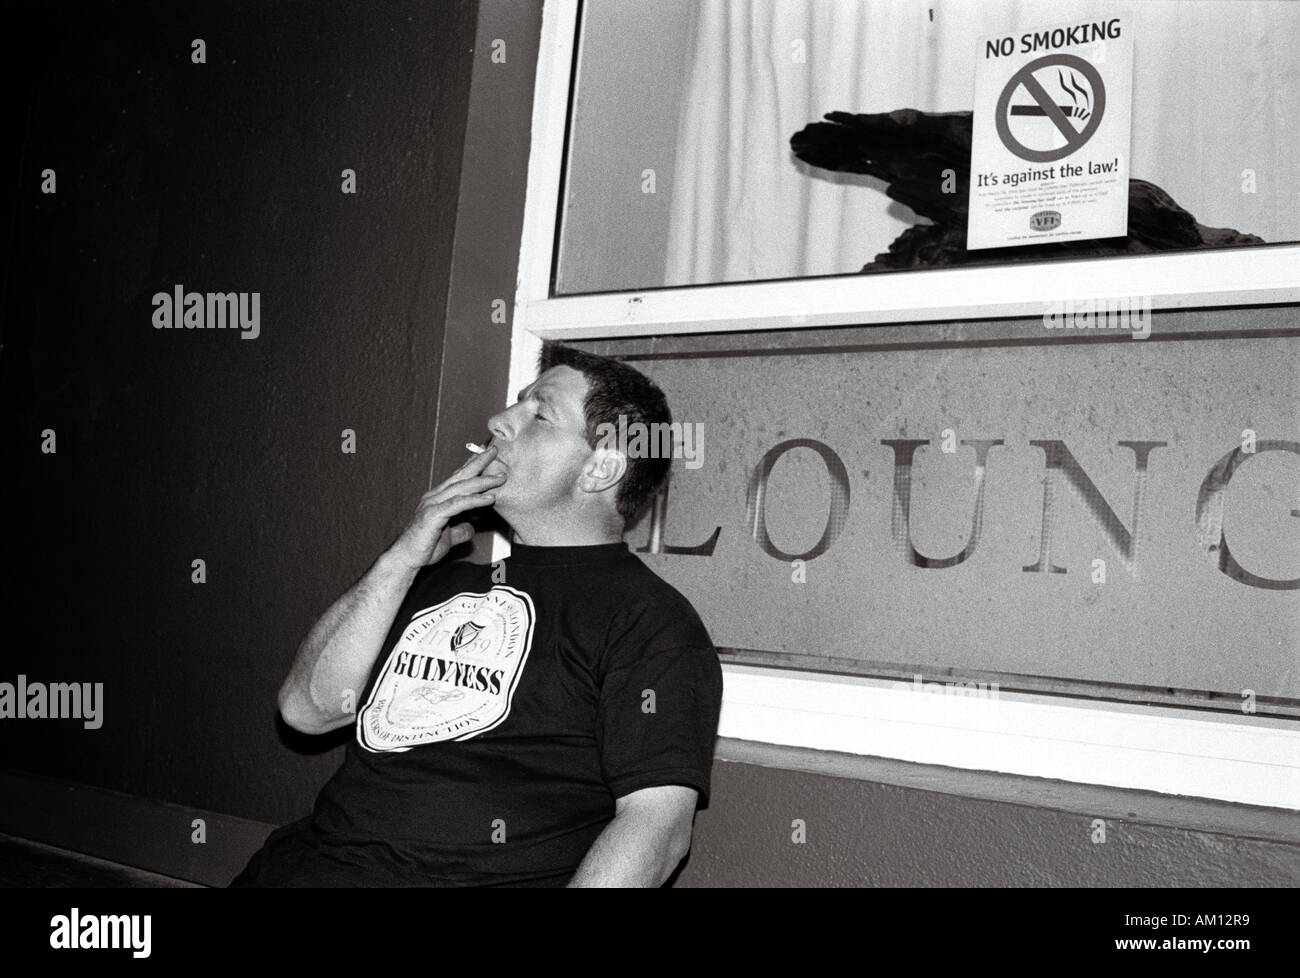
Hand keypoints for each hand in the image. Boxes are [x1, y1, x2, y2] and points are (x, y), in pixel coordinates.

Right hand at [385, 446, 505, 570]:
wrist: (406, 559)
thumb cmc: (423, 548)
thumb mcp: (448, 538)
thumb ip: (460, 530)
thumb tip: (471, 527)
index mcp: (437, 499)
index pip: (457, 478)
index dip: (472, 465)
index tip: (486, 454)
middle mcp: (434, 497)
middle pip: (460, 476)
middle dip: (479, 462)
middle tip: (495, 450)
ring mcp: (433, 504)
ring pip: (462, 488)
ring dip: (483, 481)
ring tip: (500, 477)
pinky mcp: (433, 515)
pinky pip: (458, 504)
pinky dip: (475, 500)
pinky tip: (490, 498)